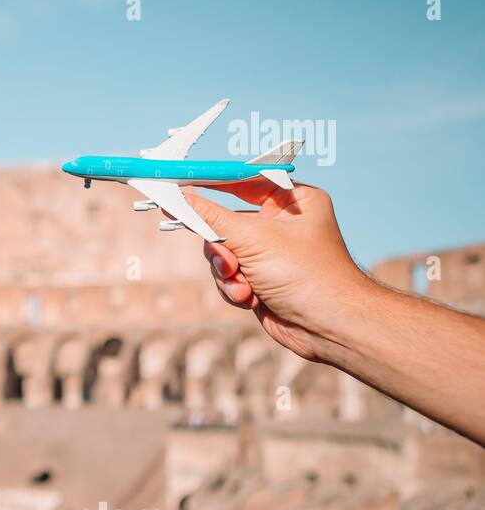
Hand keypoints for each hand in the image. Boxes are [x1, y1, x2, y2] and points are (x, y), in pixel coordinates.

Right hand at [181, 182, 370, 362]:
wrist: (328, 327)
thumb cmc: (306, 274)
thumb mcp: (253, 239)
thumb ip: (211, 217)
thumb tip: (182, 197)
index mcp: (293, 201)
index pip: (243, 183)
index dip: (211, 185)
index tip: (180, 184)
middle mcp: (281, 225)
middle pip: (225, 223)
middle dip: (223, 247)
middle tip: (225, 259)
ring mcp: (269, 254)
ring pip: (222, 253)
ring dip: (227, 272)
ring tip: (244, 286)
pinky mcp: (259, 280)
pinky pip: (228, 276)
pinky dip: (234, 288)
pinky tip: (251, 299)